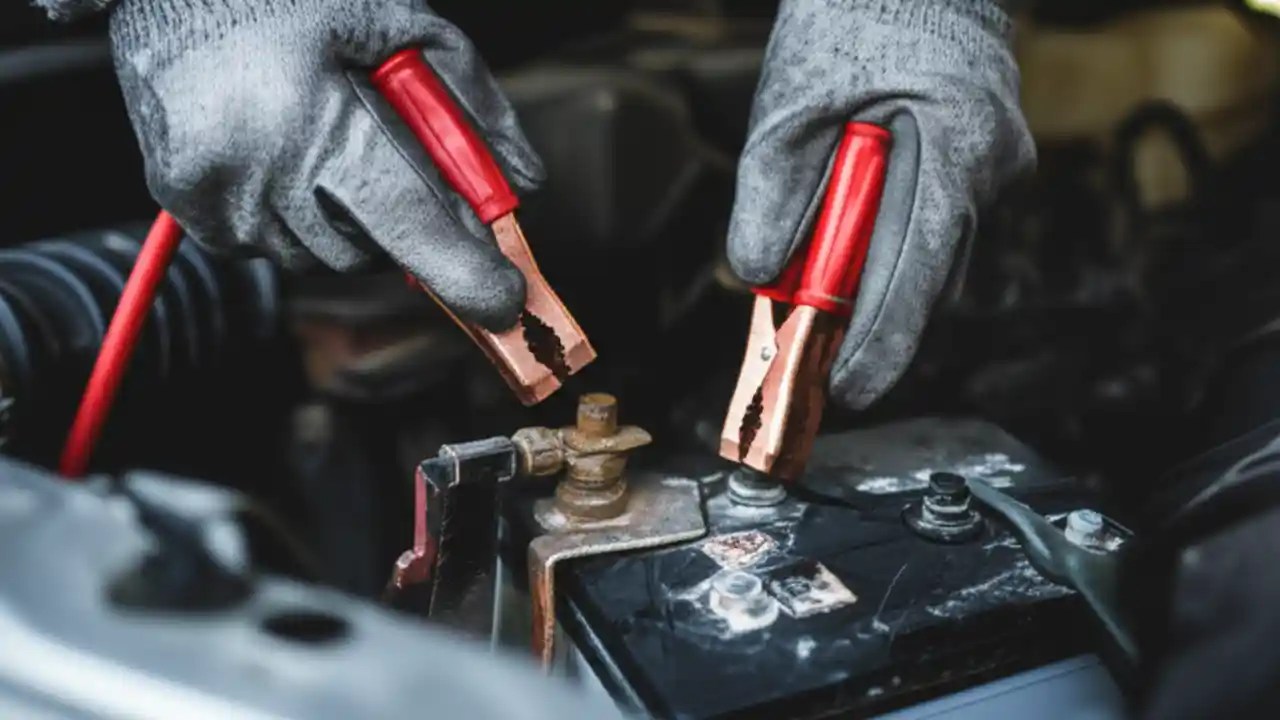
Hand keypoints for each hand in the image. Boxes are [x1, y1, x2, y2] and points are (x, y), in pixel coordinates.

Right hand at [106, 0, 543, 330]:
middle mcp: (254, 164)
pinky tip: (288, 156)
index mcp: (312, 113)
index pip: (405, 218)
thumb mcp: (399, 22)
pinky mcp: (186, 202)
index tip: (502, 303)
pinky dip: (299, 217)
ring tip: (330, 142)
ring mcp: (213, 191)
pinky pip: (271, 245)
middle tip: (406, 171)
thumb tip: (523, 184)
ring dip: (350, 221)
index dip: (461, 270)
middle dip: (405, 228)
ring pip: (320, 256)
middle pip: (368, 249)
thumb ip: (473, 105)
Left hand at [727, 0, 1034, 408]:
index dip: (881, 344)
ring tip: (815, 299)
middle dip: (871, 329)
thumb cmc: (852, 16)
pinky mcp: (981, 163)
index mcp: (955, 147)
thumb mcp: (790, 104)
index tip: (847, 391)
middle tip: (816, 368)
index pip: (918, 274)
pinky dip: (888, 246)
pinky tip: (846, 244)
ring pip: (931, 257)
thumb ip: (772, 193)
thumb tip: (761, 274)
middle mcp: (990, 166)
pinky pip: (934, 225)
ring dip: (876, 284)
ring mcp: (995, 165)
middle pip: (928, 281)